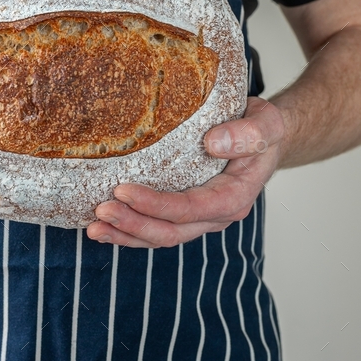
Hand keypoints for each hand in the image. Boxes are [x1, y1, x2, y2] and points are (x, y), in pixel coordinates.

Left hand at [87, 97, 285, 247]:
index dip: (155, 205)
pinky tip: (105, 227)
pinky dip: (130, 230)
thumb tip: (214, 142)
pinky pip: (156, 228)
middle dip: (133, 224)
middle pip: (171, 231)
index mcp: (234, 198)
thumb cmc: (263, 130)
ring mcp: (200, 218)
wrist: (263, 138)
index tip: (123, 190)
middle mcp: (216, 215)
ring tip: (93, 228)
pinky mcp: (185, 213)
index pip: (190, 209)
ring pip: (160, 237)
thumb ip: (248, 133)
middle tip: (100, 211)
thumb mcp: (266, 123)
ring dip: (126, 234)